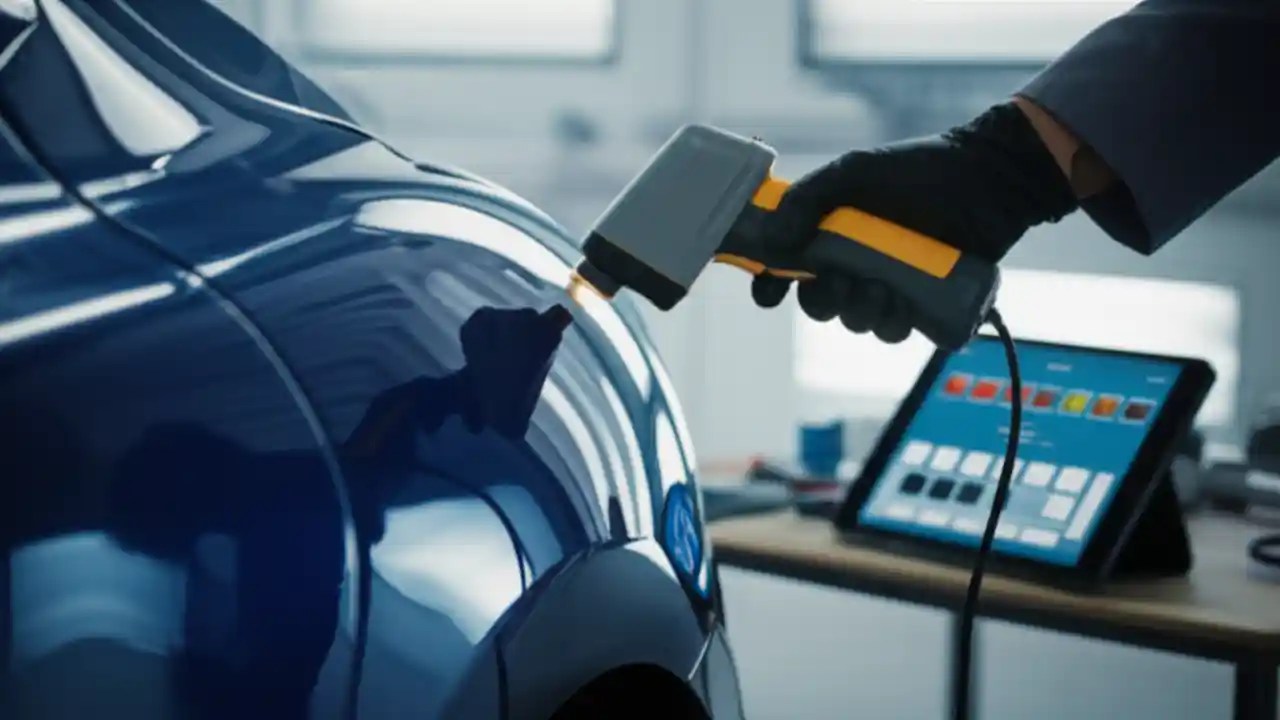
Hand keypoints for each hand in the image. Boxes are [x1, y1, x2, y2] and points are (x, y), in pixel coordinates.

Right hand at [752, 102, 1078, 342]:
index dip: (770, 287)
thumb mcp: (852, 173)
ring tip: (879, 289)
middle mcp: (853, 264)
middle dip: (823, 301)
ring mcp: (886, 285)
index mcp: (828, 234)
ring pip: (855, 321)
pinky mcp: (920, 303)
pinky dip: (892, 323)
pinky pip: (893, 331)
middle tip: (841, 281)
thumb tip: (772, 245)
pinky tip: (902, 302)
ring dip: (859, 313)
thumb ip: (806, 200)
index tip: (770, 293)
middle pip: (817, 304)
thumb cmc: (917, 171)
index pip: (784, 269)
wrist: (983, 179)